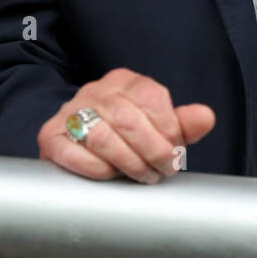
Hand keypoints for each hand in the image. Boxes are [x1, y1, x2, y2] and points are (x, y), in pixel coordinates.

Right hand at [38, 68, 214, 181]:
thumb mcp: (158, 128)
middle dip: (152, 151)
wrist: (78, 148)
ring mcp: (69, 112)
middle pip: (128, 118)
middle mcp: (95, 90)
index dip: (168, 128)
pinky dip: (96, 169)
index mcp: (124, 81)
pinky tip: (109, 175)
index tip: (176, 151)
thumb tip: (206, 117)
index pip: (151, 95)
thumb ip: (182, 124)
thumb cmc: (125, 139)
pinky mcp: (50, 137)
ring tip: (141, 175)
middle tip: (162, 170)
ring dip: (128, 163)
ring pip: (102, 137)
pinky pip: (73, 153)